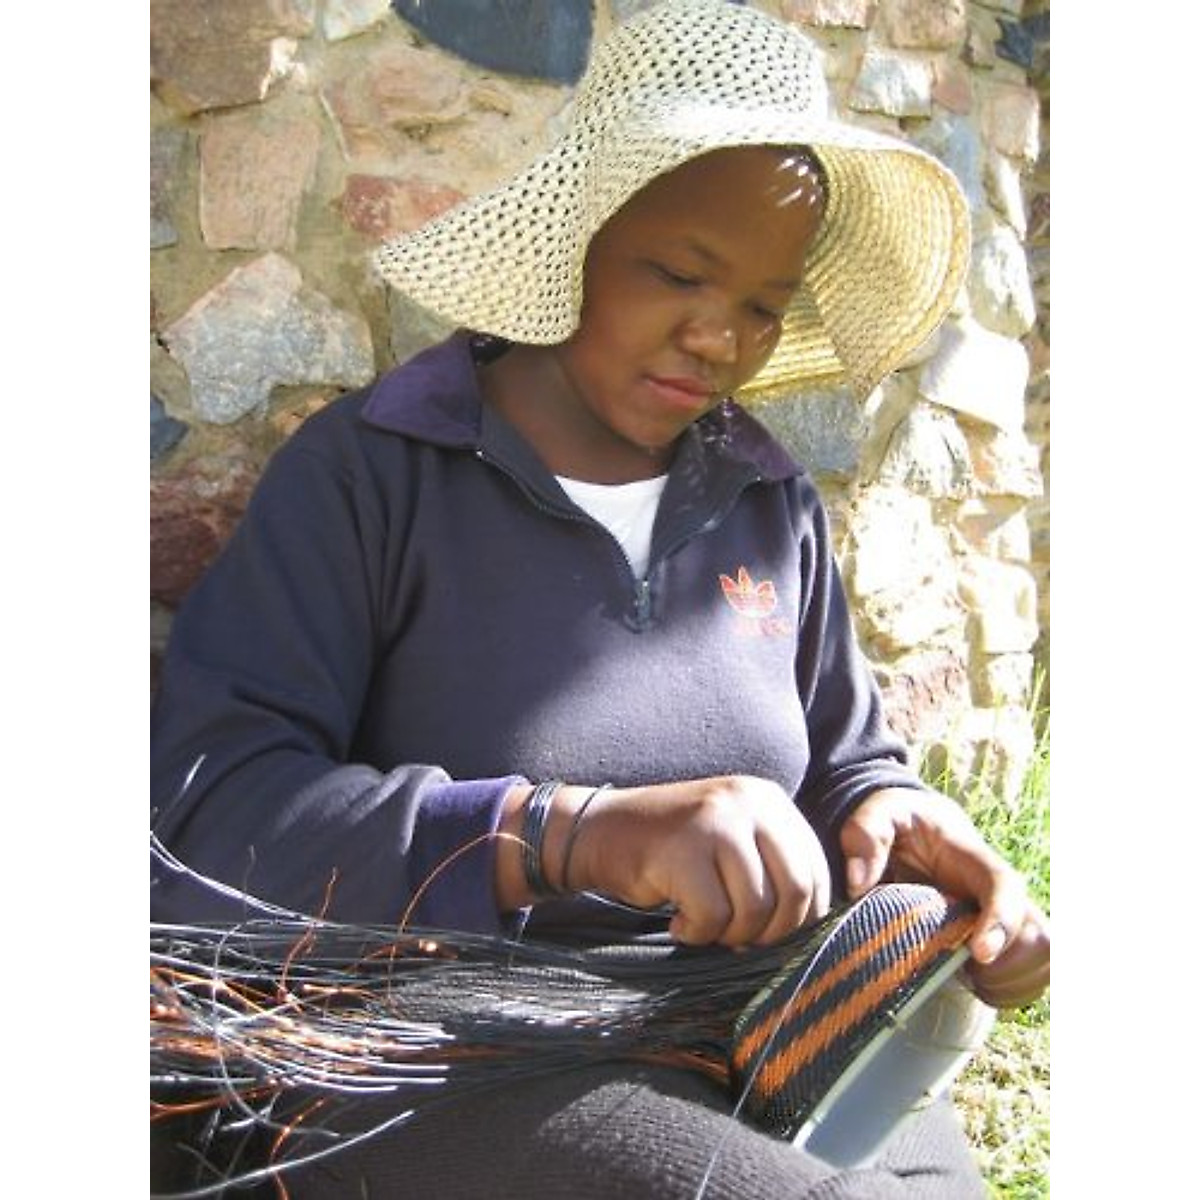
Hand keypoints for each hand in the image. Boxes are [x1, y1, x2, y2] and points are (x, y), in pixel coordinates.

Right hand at [570, 775, 831, 947]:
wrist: (601, 831)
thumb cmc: (674, 851)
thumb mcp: (735, 843)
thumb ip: (773, 868)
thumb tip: (814, 928)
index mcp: (770, 800)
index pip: (816, 872)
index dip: (799, 918)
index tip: (767, 932)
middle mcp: (749, 803)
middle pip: (796, 892)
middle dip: (770, 932)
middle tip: (736, 937)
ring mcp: (715, 822)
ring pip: (755, 909)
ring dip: (729, 934)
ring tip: (702, 922)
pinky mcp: (683, 849)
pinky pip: (712, 916)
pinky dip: (696, 933)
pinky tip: (678, 921)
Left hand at [838, 787, 1048, 1008]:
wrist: (919, 825)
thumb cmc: (898, 820)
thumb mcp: (875, 814)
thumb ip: (865, 837)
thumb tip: (858, 884)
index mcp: (972, 857)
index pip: (1004, 887)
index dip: (1001, 922)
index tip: (979, 954)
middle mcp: (1000, 889)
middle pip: (1036, 933)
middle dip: (1008, 964)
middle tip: (966, 971)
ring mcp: (1009, 914)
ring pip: (1043, 957)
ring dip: (1012, 981)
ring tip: (970, 978)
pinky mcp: (1007, 936)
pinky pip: (1034, 974)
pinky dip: (1011, 991)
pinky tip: (976, 984)